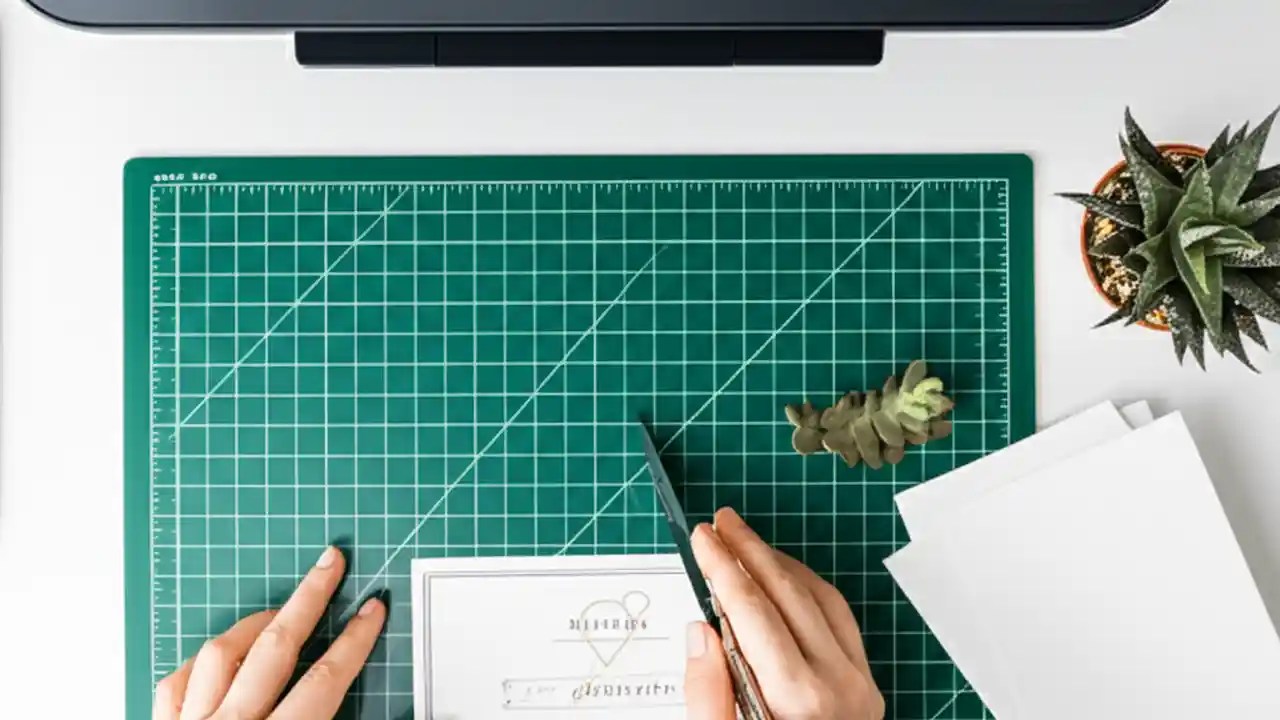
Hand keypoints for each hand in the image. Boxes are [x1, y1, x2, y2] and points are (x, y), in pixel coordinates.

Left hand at [153, 547, 386, 719]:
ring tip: (277, 616)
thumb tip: (353, 696)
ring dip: (254, 627)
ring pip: (223, 653)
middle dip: (309, 599)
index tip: (372, 610)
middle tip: (329, 564)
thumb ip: (324, 718)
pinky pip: (178, 680)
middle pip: (276, 647)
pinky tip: (221, 658)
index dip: (355, 641)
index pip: (324, 680)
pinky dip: (202, 663)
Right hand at [684, 508, 883, 719]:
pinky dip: (809, 588)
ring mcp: (859, 683)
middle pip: (789, 594)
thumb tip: (701, 632)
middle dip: (750, 551)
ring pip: (821, 598)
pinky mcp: (865, 684)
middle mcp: (837, 685)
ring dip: (780, 564)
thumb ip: (708, 694)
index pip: (753, 611)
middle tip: (722, 523)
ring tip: (746, 543)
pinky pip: (840, 619)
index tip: (704, 538)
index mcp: (797, 699)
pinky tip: (784, 578)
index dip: (724, 567)